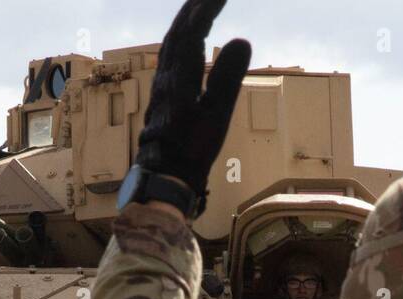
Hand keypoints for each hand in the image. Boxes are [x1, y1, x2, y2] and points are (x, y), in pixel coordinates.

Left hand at [137, 0, 251, 216]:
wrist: (163, 177)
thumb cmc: (190, 150)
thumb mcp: (216, 116)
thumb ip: (227, 77)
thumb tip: (242, 40)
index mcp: (179, 76)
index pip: (193, 31)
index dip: (208, 8)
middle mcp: (166, 76)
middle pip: (177, 32)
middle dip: (194, 8)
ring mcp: (161, 87)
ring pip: (170, 45)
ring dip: (185, 23)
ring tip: (199, 9)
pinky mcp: (161, 98)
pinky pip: (169, 58)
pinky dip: (180, 42)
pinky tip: (186, 47)